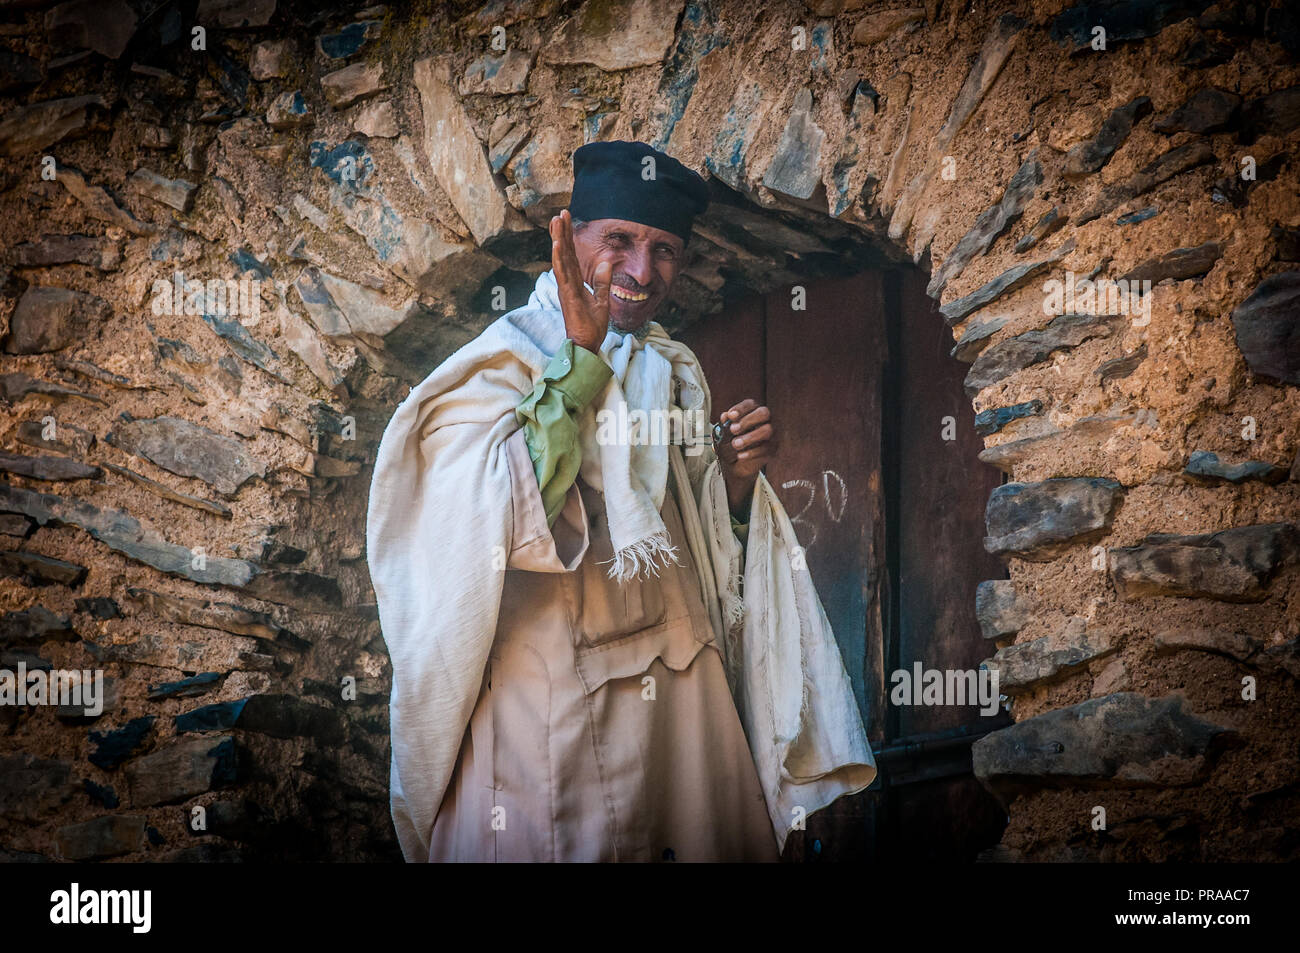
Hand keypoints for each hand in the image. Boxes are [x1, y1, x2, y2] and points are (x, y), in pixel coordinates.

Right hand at [549, 209, 610, 352]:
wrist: (587, 344)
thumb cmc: (592, 325)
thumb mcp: (602, 300)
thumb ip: (602, 281)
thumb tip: (605, 263)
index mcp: (574, 282)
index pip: (571, 255)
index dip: (568, 237)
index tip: (565, 220)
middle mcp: (567, 283)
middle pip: (564, 253)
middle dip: (561, 232)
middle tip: (559, 213)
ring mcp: (566, 288)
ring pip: (560, 259)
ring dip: (558, 240)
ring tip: (556, 222)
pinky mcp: (568, 296)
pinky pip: (562, 274)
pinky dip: (559, 259)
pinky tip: (556, 245)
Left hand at [714, 398, 776, 515]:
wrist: (733, 467)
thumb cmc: (725, 447)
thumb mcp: (719, 436)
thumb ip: (721, 427)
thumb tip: (721, 418)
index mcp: (750, 413)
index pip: (751, 403)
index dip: (741, 408)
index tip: (728, 416)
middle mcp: (763, 422)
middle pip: (765, 412)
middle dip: (749, 420)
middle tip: (734, 430)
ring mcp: (770, 437)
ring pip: (768, 430)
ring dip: (751, 437)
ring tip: (736, 445)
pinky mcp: (771, 452)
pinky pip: (767, 450)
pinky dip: (753, 453)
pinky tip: (740, 457)